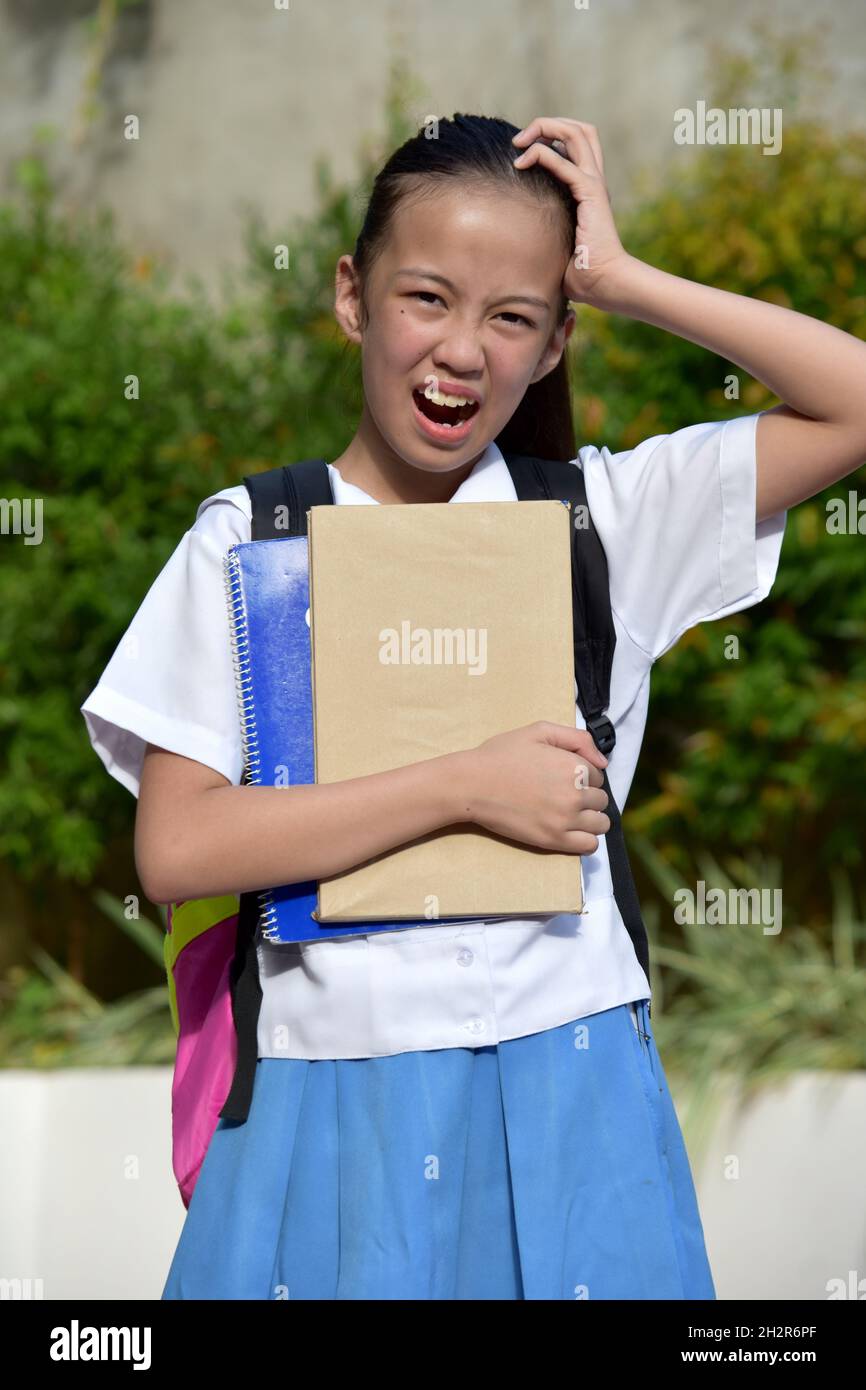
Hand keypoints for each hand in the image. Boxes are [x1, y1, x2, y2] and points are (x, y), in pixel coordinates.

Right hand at [456, 720, 610, 853]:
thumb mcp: (539, 732)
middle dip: (587, 796)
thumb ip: (578, 739)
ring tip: (570, 813)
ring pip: (600, 824)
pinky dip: (586, 839)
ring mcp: (565, 820)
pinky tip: (572, 830)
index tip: (563, 776)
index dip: (583, 775)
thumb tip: (602, 763)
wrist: (472, 784)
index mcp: (574, 766)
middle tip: (563, 794)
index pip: (598, 776)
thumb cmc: (501, 755)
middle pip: (601, 800)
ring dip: (590, 818)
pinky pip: (589, 845)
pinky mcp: (553, 840)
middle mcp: (575, 795)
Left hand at [511, 116, 629, 307]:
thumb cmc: (582, 274)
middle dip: (547, 124)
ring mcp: (594, 184)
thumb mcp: (557, 243)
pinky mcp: (590, 194)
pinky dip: (541, 154)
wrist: (604, 284)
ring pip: (575, 133)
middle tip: (520, 141)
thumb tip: (518, 239)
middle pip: (579, 129)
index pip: (577, 143)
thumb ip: (545, 229)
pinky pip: (564, 162)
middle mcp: (594, 179)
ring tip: (519, 144)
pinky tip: (521, 164)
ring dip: (544, 128)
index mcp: (589, 188)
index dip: (551, 136)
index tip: (523, 152)